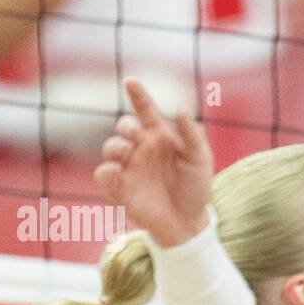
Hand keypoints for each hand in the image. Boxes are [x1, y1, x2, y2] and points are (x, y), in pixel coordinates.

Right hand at [92, 78, 212, 247]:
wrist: (188, 223)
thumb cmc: (195, 188)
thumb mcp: (200, 160)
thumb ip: (191, 134)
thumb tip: (179, 107)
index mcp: (160, 136)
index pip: (145, 110)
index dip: (137, 94)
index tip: (131, 81)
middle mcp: (141, 148)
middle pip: (124, 127)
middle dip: (125, 126)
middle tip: (133, 134)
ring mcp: (128, 167)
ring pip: (110, 147)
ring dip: (115, 146)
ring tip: (126, 153)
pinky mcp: (119, 188)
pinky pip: (103, 175)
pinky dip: (106, 171)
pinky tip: (116, 172)